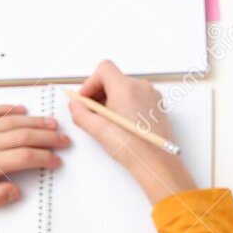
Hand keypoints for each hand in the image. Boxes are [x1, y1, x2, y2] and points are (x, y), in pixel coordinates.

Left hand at [0, 104, 69, 207]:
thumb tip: (15, 192)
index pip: (25, 158)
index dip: (45, 158)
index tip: (56, 161)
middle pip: (25, 136)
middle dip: (48, 138)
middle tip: (63, 140)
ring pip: (13, 121)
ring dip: (35, 122)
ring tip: (51, 123)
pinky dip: (8, 109)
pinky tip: (20, 109)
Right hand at [66, 61, 196, 203]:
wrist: (156, 163)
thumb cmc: (134, 147)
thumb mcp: (98, 130)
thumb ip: (81, 113)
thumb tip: (75, 107)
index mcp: (126, 88)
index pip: (103, 69)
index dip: (90, 83)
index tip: (85, 99)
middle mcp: (141, 88)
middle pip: (114, 78)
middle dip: (99, 93)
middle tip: (91, 111)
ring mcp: (151, 97)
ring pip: (125, 89)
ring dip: (111, 100)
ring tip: (106, 121)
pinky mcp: (157, 107)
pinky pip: (137, 98)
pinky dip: (125, 105)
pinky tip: (120, 123)